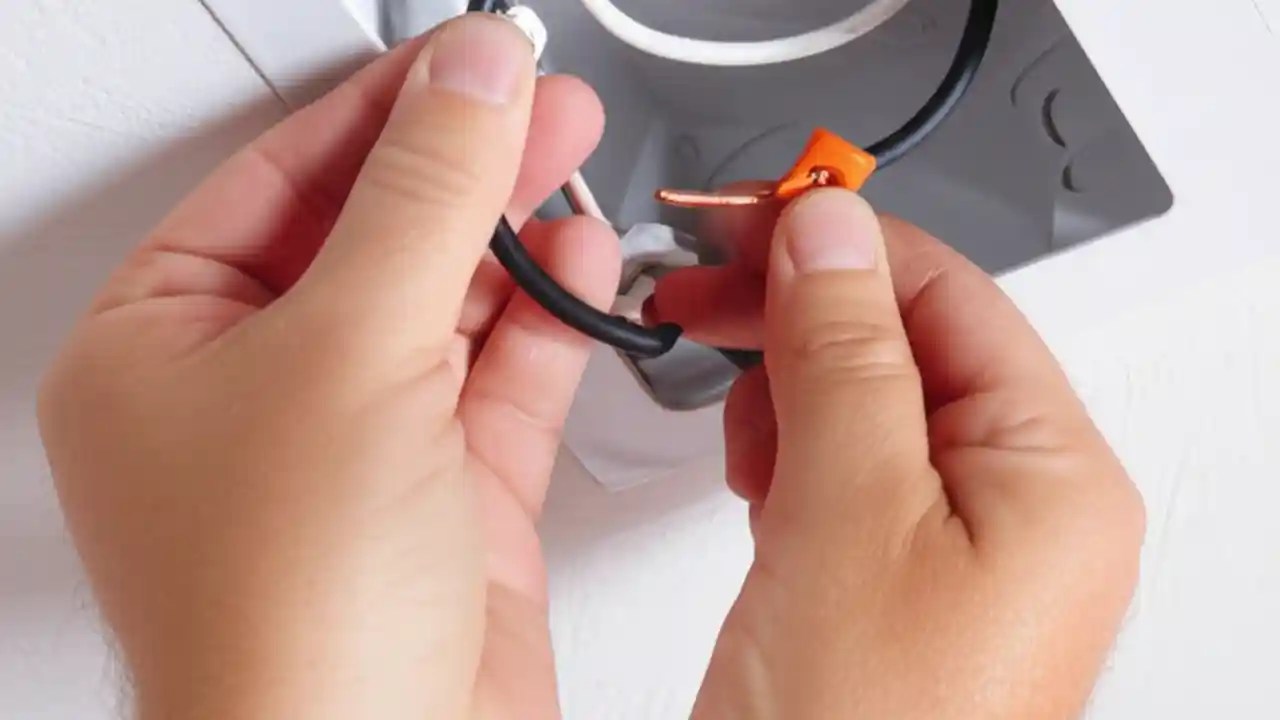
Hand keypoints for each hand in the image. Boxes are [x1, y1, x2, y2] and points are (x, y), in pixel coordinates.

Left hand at [38, 16, 615, 719]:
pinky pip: (499, 376)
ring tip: (567, 160)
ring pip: (442, 304)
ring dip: (508, 235)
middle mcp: (254, 397)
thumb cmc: (287, 624)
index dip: (380, 107)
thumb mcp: (349, 352)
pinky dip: (543, 316)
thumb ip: (423, 199)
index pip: (278, 180)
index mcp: (163, 350)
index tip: (468, 56)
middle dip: (458, 162)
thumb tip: (470, 78)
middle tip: (534, 98)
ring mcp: (356, 448)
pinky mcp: (447, 497)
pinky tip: (576, 263)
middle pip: (367, 236)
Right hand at [649, 189, 1144, 717]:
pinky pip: (848, 472)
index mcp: (1054, 480)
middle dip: (802, 314)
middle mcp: (1022, 509)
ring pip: (869, 403)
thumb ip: (841, 356)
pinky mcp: (896, 580)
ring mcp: (957, 547)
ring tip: (735, 408)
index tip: (746, 214)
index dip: (842, 242)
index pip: (949, 297)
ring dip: (790, 384)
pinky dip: (790, 451)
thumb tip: (827, 229)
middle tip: (705, 286)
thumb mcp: (845, 518)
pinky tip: (755, 469)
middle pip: (909, 344)